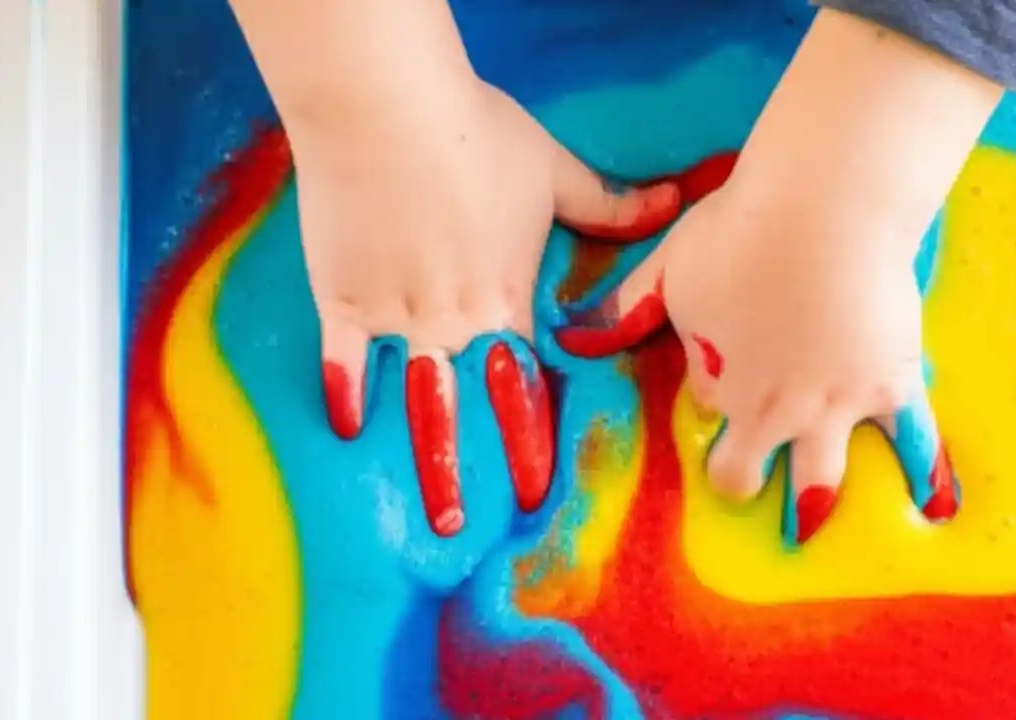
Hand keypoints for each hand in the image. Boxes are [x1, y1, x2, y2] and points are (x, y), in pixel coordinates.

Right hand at [290, 79, 678, 536]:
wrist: (386, 111)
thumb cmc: (474, 134)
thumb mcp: (553, 170)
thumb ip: (607, 204)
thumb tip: (671, 200)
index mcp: (508, 300)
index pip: (528, 383)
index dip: (537, 435)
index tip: (545, 486)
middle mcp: (457, 323)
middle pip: (476, 410)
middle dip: (489, 470)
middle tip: (496, 520)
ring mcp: (398, 317)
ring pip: (415, 403)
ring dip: (427, 462)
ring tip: (435, 514)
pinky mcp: (344, 299)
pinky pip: (344, 360)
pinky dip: (346, 392)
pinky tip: (348, 428)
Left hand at [555, 8, 1001, 543]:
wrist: (824, 210)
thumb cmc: (740, 229)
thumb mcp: (669, 268)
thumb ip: (626, 310)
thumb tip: (572, 335)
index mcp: (716, 384)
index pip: (707, 412)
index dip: (714, 395)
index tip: (725, 376)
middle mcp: (771, 412)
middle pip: (745, 473)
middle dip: (741, 478)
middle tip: (746, 478)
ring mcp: (834, 406)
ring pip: (820, 480)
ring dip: (813, 499)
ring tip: (811, 518)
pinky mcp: (890, 387)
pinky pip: (913, 442)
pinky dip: (921, 474)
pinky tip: (932, 505)